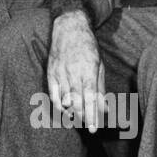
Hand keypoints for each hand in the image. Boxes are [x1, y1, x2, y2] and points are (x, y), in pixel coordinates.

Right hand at [47, 12, 103, 133]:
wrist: (69, 28)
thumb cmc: (88, 47)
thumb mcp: (100, 65)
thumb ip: (100, 88)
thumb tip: (105, 108)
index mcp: (88, 69)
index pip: (90, 97)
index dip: (91, 114)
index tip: (93, 128)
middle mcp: (72, 71)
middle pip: (76, 101)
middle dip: (82, 117)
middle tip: (88, 127)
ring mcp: (59, 71)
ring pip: (64, 99)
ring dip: (71, 112)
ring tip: (79, 121)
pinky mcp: (50, 72)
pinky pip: (52, 93)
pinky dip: (58, 105)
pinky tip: (65, 111)